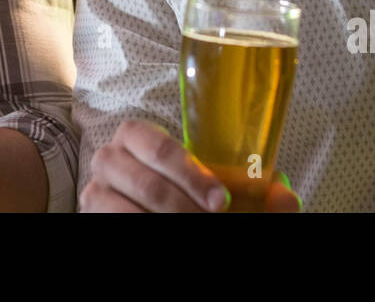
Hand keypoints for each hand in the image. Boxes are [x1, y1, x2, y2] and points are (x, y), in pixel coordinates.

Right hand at [80, 119, 300, 211]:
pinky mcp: (89, 218)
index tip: (222, 201)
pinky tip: (166, 237)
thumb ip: (260, 196)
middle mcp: (109, 159)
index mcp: (137, 137)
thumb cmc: (193, 199)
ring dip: (165, 223)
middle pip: (146, 185)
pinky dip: (143, 231)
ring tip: (196, 233)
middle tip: (213, 221)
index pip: (157, 146)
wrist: (169, 209)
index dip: (190, 174)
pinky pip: (112, 226)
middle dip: (184, 208)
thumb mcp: (225, 193)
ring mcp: (95, 193)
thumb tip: (285, 195)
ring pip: (126, 213)